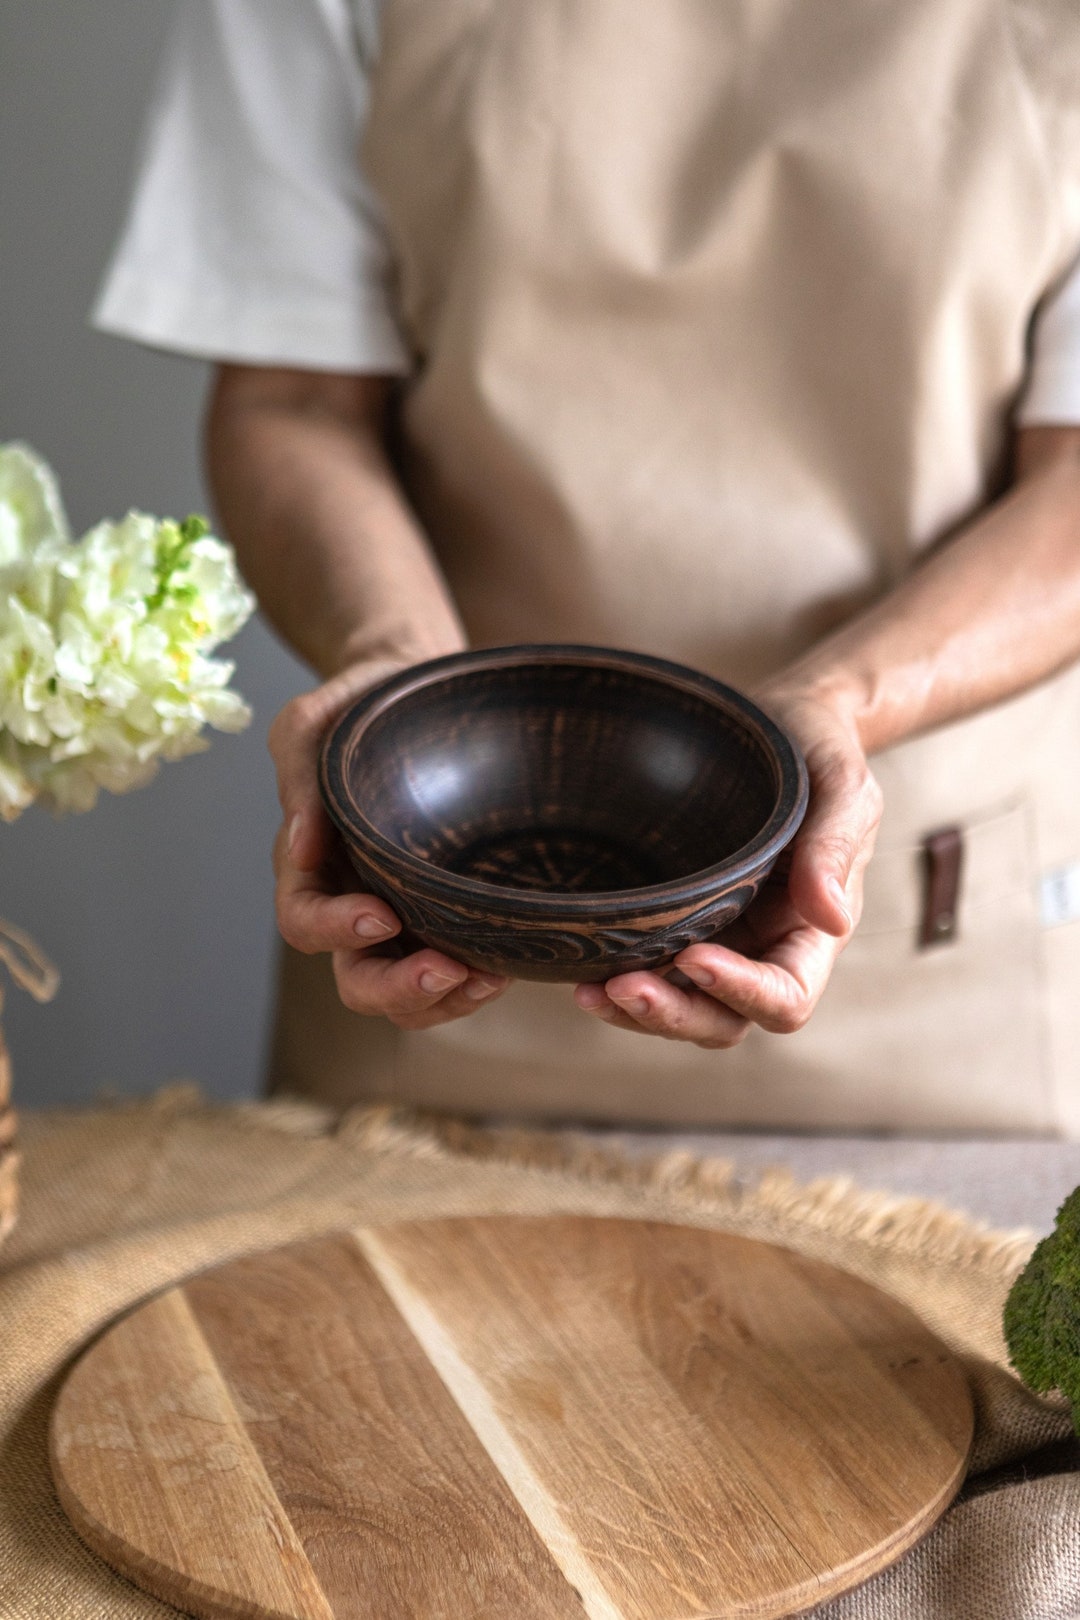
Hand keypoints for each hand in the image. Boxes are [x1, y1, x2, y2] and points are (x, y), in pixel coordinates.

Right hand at [270, 661, 509, 1029]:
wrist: (413, 687)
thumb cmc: (357, 706)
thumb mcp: (313, 722)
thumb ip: (298, 776)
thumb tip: (300, 846)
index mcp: (308, 864)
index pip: (304, 919)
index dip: (335, 930)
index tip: (382, 914)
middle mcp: (350, 902)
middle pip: (355, 978)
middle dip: (396, 987)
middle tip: (446, 968)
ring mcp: (400, 916)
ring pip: (405, 995)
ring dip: (441, 999)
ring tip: (486, 978)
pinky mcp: (444, 915)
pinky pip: (451, 972)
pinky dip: (471, 984)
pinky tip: (503, 969)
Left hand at [573, 686, 881, 1046]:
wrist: (776, 721)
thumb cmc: (815, 751)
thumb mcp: (841, 785)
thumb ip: (836, 846)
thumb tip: (832, 919)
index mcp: (810, 932)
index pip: (786, 996)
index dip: (742, 991)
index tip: (695, 957)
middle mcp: (762, 948)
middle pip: (723, 1020)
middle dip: (674, 1014)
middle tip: (620, 987)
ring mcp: (717, 938)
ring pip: (681, 1007)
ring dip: (637, 1011)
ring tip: (588, 992)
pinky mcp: (676, 919)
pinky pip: (649, 968)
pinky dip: (617, 980)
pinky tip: (579, 971)